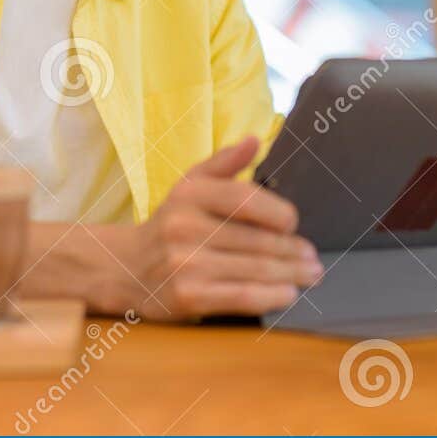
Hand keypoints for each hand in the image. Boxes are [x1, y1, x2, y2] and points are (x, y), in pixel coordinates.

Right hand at [122, 137, 322, 319]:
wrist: (123, 269)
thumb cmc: (168, 225)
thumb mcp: (188, 186)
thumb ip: (223, 163)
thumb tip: (254, 141)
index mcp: (190, 194)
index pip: (248, 200)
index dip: (279, 213)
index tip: (293, 225)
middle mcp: (185, 226)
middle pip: (256, 239)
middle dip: (293, 251)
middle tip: (313, 259)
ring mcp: (186, 263)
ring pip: (255, 268)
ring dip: (291, 274)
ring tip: (309, 275)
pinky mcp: (188, 296)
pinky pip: (241, 295)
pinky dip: (271, 296)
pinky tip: (288, 294)